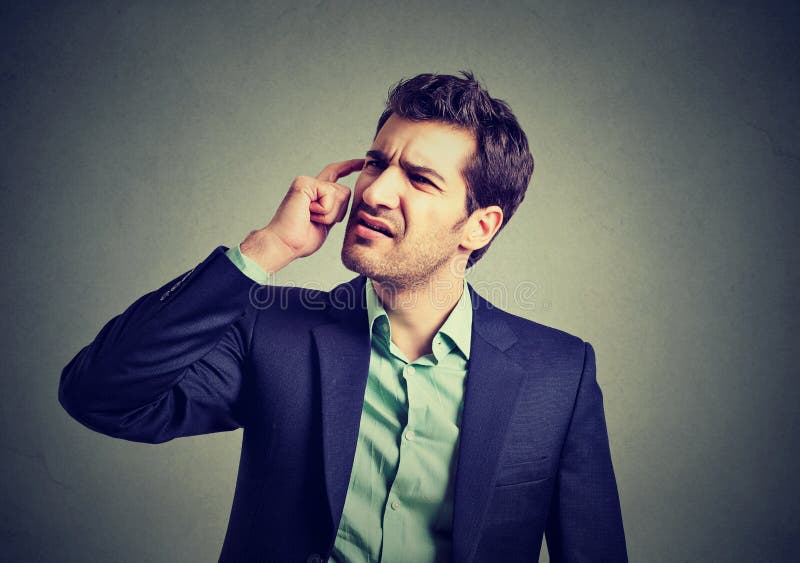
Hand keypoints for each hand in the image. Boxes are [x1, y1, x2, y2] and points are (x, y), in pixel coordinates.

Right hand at [240, 158, 363, 272]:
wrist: (284, 245)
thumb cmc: (301, 239)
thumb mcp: (326, 223)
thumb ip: (335, 209)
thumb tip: (348, 199)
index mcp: (316, 193)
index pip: (336, 173)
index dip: (349, 166)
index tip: (362, 161)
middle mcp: (311, 184)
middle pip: (345, 192)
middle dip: (337, 213)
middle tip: (316, 222)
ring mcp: (306, 182)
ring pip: (340, 194)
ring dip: (330, 214)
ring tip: (310, 218)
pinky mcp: (304, 183)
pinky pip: (330, 195)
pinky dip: (324, 211)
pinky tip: (308, 213)